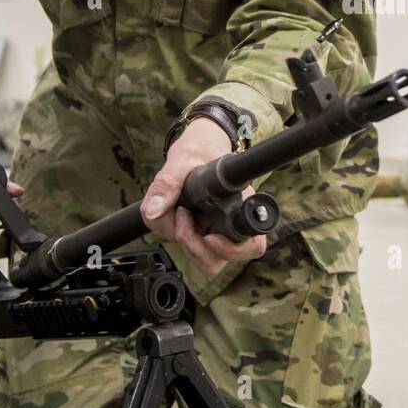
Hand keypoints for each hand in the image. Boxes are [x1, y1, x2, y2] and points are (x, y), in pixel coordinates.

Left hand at [140, 118, 266, 275]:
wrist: (197, 146)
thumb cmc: (201, 149)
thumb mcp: (184, 159)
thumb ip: (168, 183)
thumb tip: (154, 211)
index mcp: (242, 208)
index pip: (252, 245)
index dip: (232, 249)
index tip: (210, 236)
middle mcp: (231, 226)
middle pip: (219, 261)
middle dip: (196, 247)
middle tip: (186, 218)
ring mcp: (214, 232)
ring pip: (203, 259)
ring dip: (184, 241)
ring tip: (180, 211)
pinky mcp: (197, 233)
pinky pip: (186, 247)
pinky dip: (172, 232)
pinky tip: (174, 211)